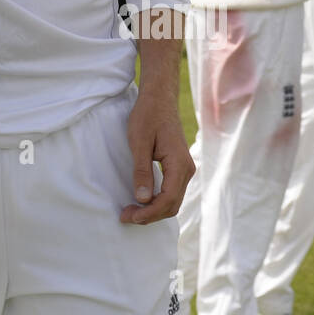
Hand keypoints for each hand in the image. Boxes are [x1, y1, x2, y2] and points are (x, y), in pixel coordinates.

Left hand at [119, 92, 193, 224]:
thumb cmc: (147, 116)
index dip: (149, 213)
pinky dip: (158, 201)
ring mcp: (185, 169)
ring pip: (173, 200)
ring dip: (153, 210)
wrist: (159, 98)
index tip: (129, 216)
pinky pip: (172, 192)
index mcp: (179, 164)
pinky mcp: (179, 167)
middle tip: (126, 216)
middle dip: (150, 215)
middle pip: (172, 204)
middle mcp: (187, 169)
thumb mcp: (139, 142)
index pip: (167, 200)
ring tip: (131, 211)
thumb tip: (142, 199)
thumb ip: (141, 171)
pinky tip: (142, 202)